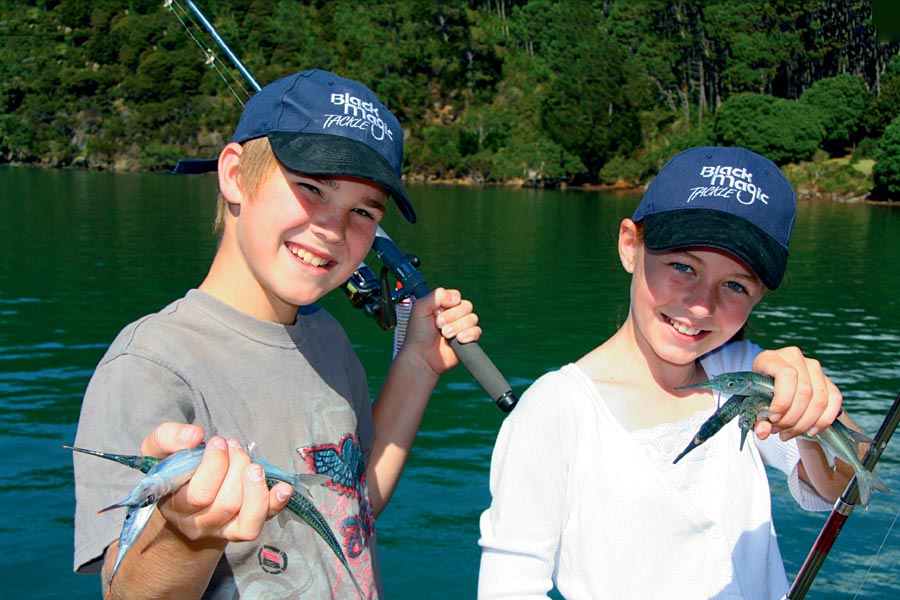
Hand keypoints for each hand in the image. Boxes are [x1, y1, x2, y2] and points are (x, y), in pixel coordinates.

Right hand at [139, 423, 292, 542]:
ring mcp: (222, 529)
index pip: (199, 495)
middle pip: (227, 502)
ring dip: (255, 484)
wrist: (184, 500)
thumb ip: (167, 438)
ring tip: (252, 464)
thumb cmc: (174, 471)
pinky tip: (283, 487)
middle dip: (237, 466)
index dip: (215, 465)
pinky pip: (261, 523)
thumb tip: (195, 435)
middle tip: (234, 447)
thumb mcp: (159, 451)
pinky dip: (276, 504)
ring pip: (246, 516)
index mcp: (175, 506)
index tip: (218, 441)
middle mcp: (198, 524)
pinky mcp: (243, 529)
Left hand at [398, 287, 481, 374]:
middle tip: (438, 325)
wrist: (422, 356)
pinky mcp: (468, 340)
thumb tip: (456, 298)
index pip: (456, 296)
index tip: (435, 313)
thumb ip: (436, 295)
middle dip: (452, 316)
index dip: (449, 303)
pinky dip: (468, 335)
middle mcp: (454, 315)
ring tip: (445, 335)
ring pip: (472, 318)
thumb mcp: (420, 308)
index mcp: (444, 306)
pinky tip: (458, 339)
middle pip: (467, 306)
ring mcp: (462, 327)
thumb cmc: (418, 334)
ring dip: (457, 326)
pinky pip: (477, 331)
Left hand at [751, 347, 842, 439]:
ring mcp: (813, 367)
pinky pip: (835, 400)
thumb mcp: (753, 404)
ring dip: (805, 422)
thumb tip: (763, 432)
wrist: (774, 389)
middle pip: (804, 391)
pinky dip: (824, 420)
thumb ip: (757, 418)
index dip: (783, 400)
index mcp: (771, 358)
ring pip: (819, 399)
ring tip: (790, 433)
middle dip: (792, 418)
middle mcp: (794, 358)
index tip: (774, 419)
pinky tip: (811, 431)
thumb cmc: (759, 394)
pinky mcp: (827, 380)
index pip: (786, 375)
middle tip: (780, 431)